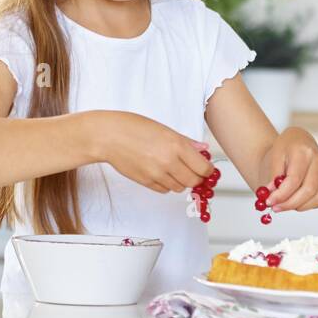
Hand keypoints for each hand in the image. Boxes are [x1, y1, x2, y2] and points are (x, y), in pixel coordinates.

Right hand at [95, 111, 213, 193]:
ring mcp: (157, 174)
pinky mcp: (146, 182)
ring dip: (181, 181)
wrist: (108, 136)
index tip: (207, 168)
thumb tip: (203, 150)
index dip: (208, 170)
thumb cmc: (133, 127)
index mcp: (176, 145)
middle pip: (194, 181)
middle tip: (194, 171)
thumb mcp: (164, 129)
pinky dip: (167, 184)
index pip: (203, 168)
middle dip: (197, 178)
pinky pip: (164, 190)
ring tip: (174, 168)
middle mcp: (168, 162)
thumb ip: (186, 142)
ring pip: (179, 188)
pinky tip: (161, 172)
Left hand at [261, 128, 317, 211]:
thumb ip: (273, 176)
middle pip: (308, 190)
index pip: (294, 179)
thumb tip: (272, 195)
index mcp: (304, 151)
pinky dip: (308, 205)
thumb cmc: (286, 147)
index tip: (270, 201)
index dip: (282, 194)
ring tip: (284, 203)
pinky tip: (295, 201)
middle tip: (275, 206)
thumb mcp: (274, 156)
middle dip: (289, 203)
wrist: (296, 142)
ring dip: (298, 205)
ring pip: (317, 198)